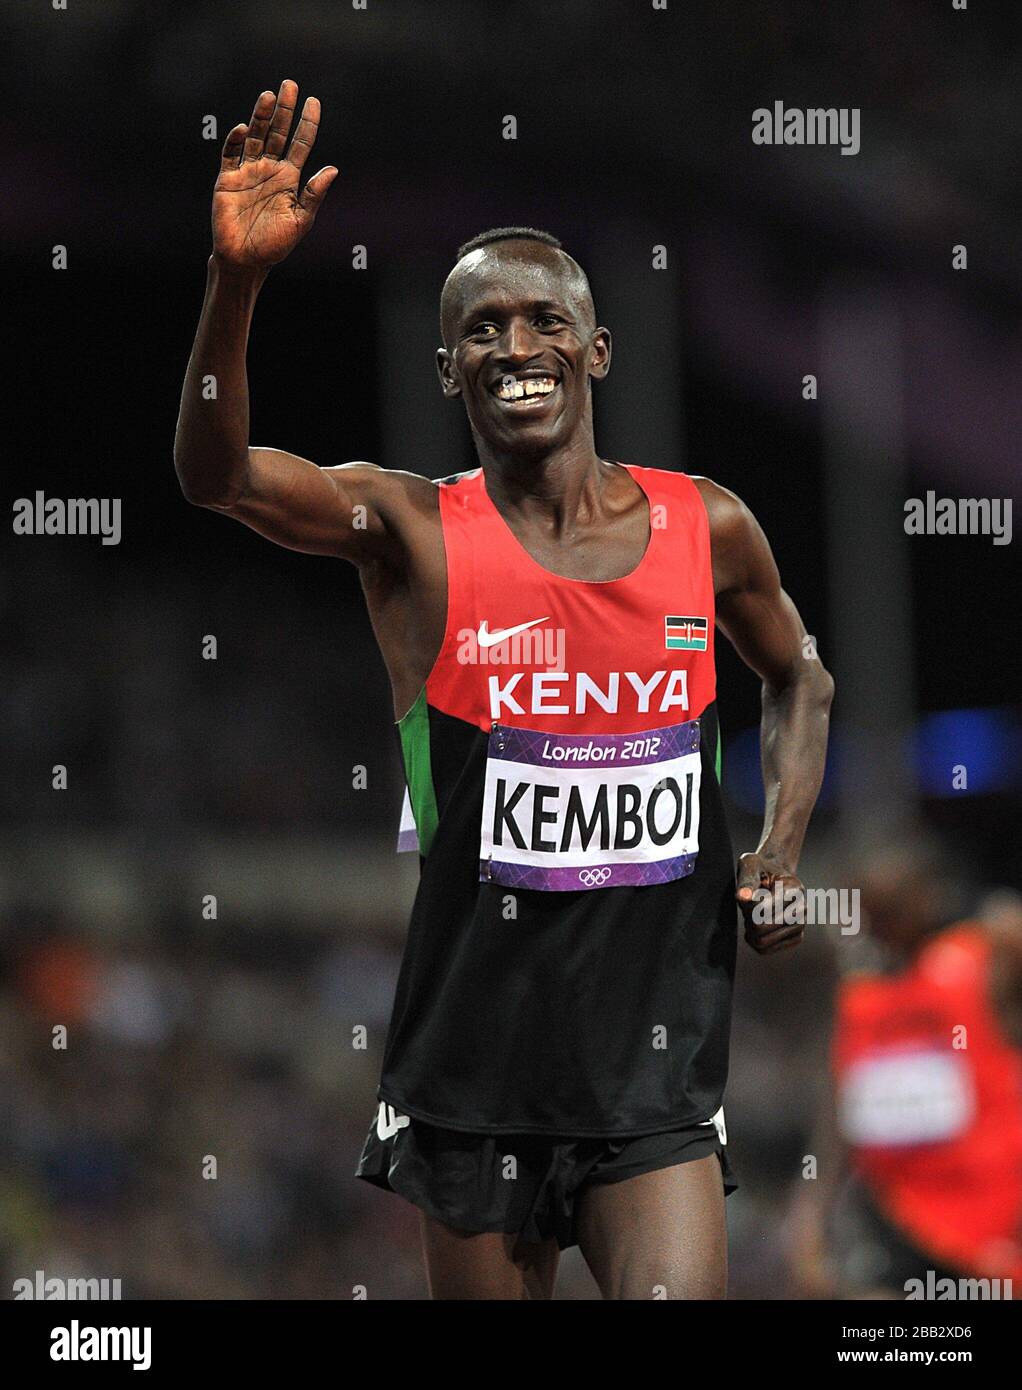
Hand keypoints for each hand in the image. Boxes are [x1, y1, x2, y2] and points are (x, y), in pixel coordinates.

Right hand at [212, 79, 337, 270]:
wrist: (246, 260)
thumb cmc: (275, 244)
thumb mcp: (301, 220)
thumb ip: (314, 194)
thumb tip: (333, 169)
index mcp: (289, 178)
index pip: (300, 144)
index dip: (307, 123)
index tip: (314, 102)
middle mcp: (269, 170)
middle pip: (277, 132)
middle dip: (284, 110)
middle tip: (290, 85)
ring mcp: (248, 172)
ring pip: (255, 137)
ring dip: (261, 116)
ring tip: (269, 96)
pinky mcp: (227, 179)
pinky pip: (231, 154)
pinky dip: (236, 140)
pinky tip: (245, 129)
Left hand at [736, 850, 805, 954]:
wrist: (776, 876)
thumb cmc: (761, 869)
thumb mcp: (750, 865)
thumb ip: (746, 880)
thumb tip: (742, 897)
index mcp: (794, 889)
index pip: (761, 909)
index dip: (747, 904)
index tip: (750, 893)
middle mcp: (803, 909)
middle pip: (760, 928)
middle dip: (747, 918)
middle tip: (748, 906)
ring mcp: (801, 925)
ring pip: (762, 942)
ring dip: (750, 929)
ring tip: (754, 914)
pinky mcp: (796, 938)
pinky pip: (765, 950)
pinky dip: (754, 940)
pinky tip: (757, 925)